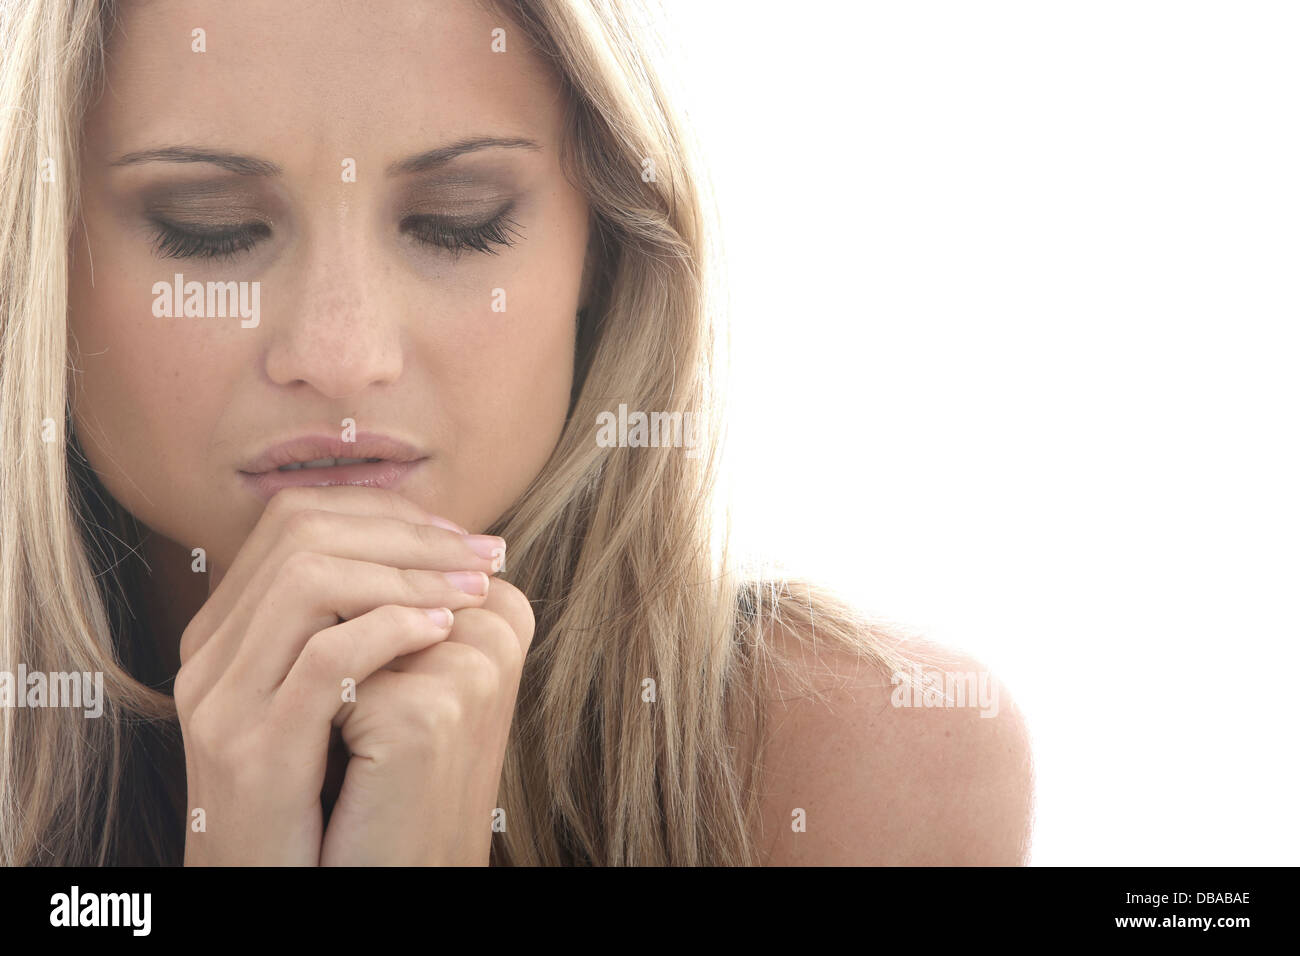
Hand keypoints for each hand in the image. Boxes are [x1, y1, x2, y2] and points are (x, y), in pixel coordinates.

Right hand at [174, 485, 504, 864]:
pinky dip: (392, 630)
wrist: (268, 895)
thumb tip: (433, 557)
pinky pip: (325, 658)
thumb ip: (346, 626)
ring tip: (473, 589)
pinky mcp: (254, 750)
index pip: (296, 519)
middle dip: (406, 532)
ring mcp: (224, 701)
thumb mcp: (322, 701)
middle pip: (302, 532)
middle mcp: (210, 653)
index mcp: (224, 632)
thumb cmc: (313, 800)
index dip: (384, 513)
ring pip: (309, 578)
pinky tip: (443, 632)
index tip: (456, 535)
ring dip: (408, 572)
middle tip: (482, 552)